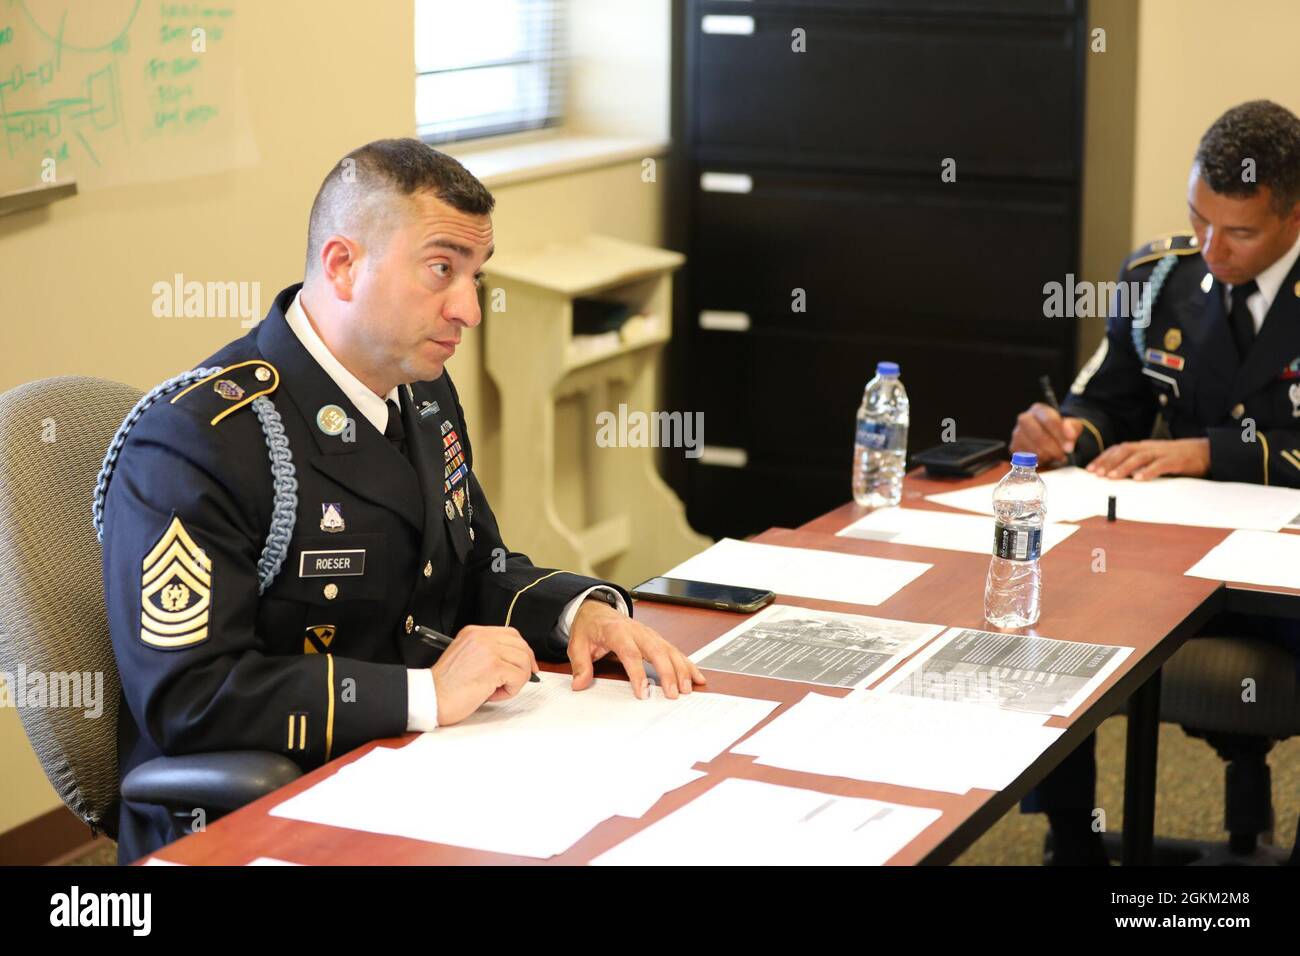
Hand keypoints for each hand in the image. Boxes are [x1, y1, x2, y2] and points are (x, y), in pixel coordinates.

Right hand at [431, 625, 538, 725]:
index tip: (526, 666)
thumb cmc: (446, 687)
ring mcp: (488, 650)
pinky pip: (518, 676)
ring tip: (496, 690)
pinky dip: (510, 690)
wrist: (430, 698)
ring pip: (523, 661)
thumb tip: (516, 661)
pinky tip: (493, 694)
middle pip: (521, 645)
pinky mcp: (493, 666)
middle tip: (517, 681)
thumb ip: (488, 653)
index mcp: (474, 632)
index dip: (522, 650)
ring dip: (515, 681)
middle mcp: (481, 637)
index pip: (511, 634)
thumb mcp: (467, 658)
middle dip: (525, 666)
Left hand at [568, 599, 706, 699]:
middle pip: (657, 651)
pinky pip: (675, 651)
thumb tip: (580, 684)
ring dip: (681, 670)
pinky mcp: (657, 639)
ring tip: (688, 689)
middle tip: (673, 694)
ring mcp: (650, 635)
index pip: (630, 653)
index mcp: (617, 632)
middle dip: (667, 673)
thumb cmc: (590, 628)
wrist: (597, 609)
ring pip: (670, 650)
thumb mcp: (577, 644)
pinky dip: (687, 664)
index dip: (637, 673)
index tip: (643, 692)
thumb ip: (580, 665)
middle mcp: (637, 632)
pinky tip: (697, 677)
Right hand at [1010, 403, 1083, 466]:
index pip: (1049, 420)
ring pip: (1032, 449)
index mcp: (1039, 409)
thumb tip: (1070, 435)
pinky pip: (1025, 459)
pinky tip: (1044, 458)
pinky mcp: (1014, 447)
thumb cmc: (1061, 430)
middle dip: (1053, 449)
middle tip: (1063, 455)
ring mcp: (1017, 433)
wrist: (1050, 437)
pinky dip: (1037, 461)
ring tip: (1054, 455)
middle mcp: (1024, 419)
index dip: (1060, 435)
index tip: (1069, 447)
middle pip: (1038, 436)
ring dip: (1046, 456)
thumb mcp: (1072, 425)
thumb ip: (1073, 427)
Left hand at [1086, 438, 1209, 479]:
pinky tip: (1139, 479)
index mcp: (1143, 446)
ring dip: (1124, 467)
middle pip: (1125, 450)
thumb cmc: (1175, 457)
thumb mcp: (1153, 458)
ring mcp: (1163, 453)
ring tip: (1112, 477)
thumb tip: (1116, 474)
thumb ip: (1137, 464)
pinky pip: (1160, 465)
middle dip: (1109, 462)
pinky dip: (1148, 471)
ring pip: (1139, 457)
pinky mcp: (1176, 461)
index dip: (1103, 458)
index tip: (1090, 469)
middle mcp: (1150, 447)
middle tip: (1096, 474)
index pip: (1118, 449)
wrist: (1205, 452)